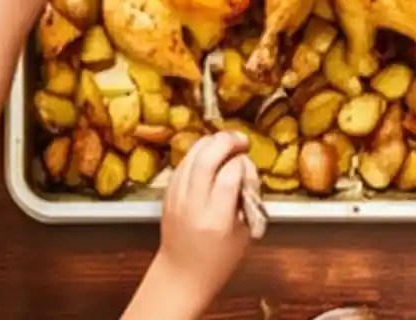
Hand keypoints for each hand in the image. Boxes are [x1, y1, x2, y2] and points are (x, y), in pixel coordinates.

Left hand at [155, 133, 256, 312]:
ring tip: (226, 141)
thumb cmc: (218, 261)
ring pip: (191, 156)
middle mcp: (194, 205)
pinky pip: (182, 164)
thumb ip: (247, 200)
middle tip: (240, 140)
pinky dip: (196, 153)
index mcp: (217, 219)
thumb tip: (245, 169)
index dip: (242, 163)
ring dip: (210, 142)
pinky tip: (208, 153)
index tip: (248, 165)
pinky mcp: (167, 194)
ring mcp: (177, 198)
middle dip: (226, 142)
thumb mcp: (244, 235)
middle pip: (207, 158)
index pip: (230, 175)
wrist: (181, 274)